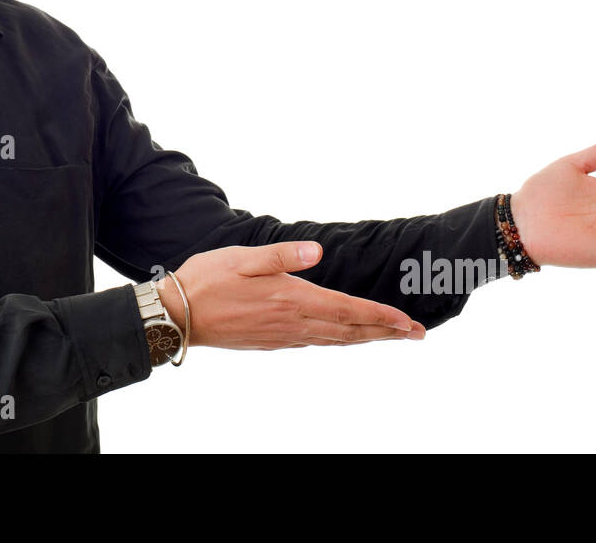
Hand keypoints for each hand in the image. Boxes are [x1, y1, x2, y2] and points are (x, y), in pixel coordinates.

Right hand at [156, 242, 424, 348]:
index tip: (408, 322)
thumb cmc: (207, 280)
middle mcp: (293, 323)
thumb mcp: (244, 258)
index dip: (381, 317)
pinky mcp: (272, 341)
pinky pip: (316, 343)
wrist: (178, 314)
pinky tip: (345, 338)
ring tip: (392, 336)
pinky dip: (340, 341)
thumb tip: (318, 252)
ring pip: (335, 340)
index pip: (347, 310)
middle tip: (417, 334)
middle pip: (350, 330)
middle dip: (386, 332)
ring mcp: (283, 336)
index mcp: (291, 299)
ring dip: (367, 338)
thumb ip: (283, 256)